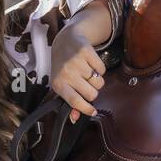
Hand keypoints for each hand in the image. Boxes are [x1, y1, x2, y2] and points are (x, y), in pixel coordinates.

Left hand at [49, 8, 107, 123]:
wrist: (65, 41)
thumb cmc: (63, 66)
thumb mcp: (62, 84)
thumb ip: (69, 102)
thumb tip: (75, 118)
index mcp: (58, 84)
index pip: (75, 101)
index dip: (85, 109)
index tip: (92, 111)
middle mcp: (66, 73)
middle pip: (91, 94)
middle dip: (93, 92)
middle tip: (87, 85)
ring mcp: (76, 62)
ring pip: (99, 83)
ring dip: (96, 80)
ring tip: (88, 73)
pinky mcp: (86, 52)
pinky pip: (102, 69)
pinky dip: (100, 69)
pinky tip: (91, 64)